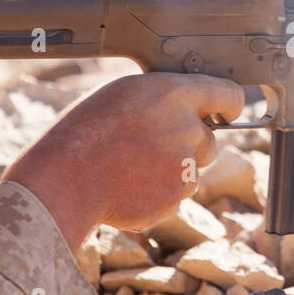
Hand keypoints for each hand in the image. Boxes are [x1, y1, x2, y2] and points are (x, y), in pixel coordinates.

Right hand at [3, 72, 243, 246]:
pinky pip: (174, 196)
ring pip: (191, 172)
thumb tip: (183, 108)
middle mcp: (188, 130)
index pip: (228, 94)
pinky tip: (127, 185)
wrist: (64, 179)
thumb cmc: (85, 131)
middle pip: (209, 142)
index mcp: (174, 95)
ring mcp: (184, 169)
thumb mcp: (124, 94)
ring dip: (171, 171)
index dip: (229, 104)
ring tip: (129, 167)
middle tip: (148, 146)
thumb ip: (163, 100)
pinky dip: (156, 194)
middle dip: (188, 145)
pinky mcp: (174, 200)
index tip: (228, 111)